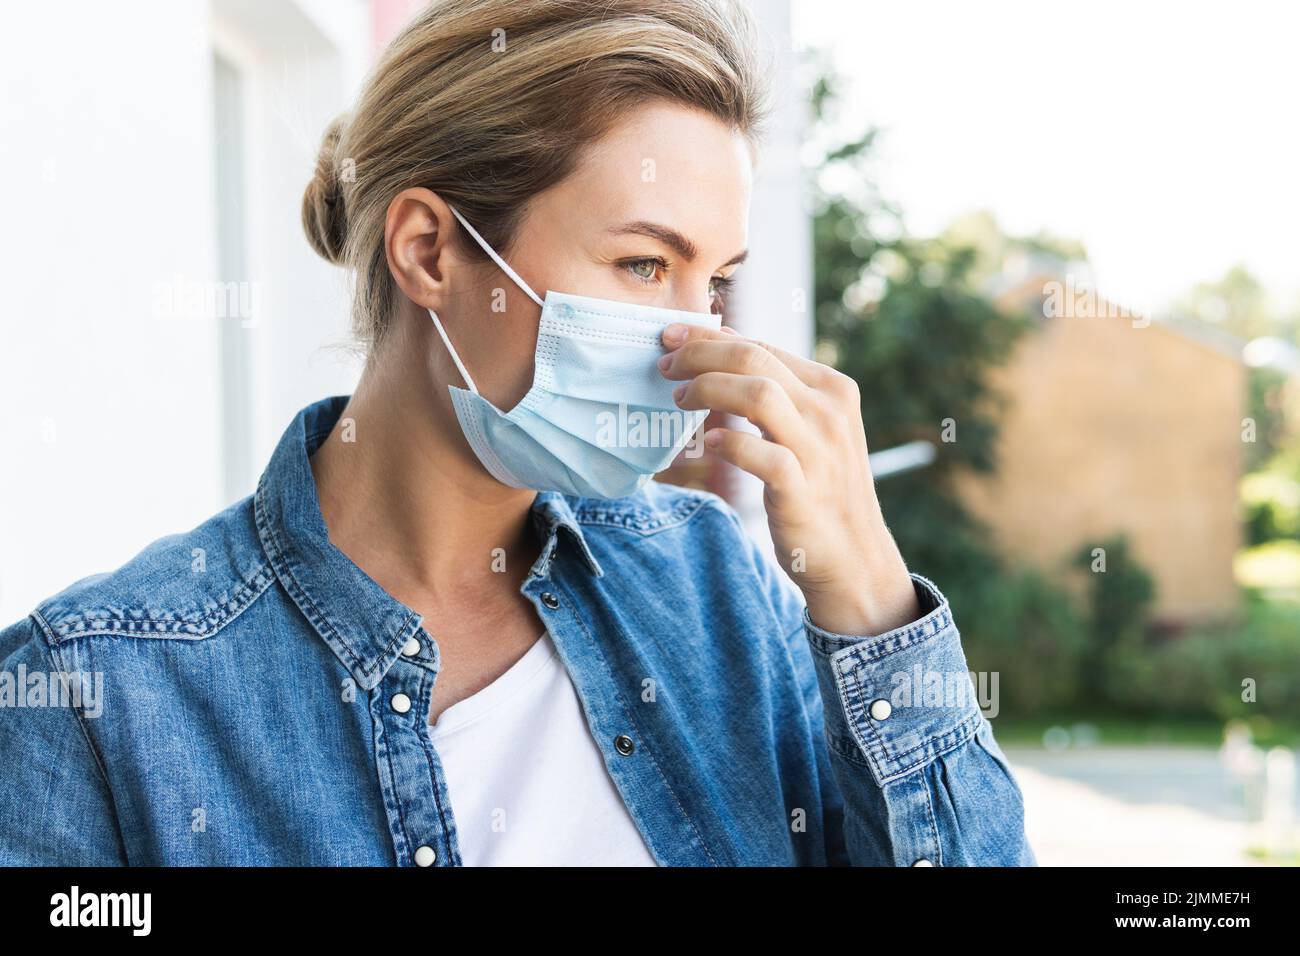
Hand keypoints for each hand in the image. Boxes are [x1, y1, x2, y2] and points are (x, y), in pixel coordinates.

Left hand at [658, 322, 919, 634]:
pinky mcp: (804, 491)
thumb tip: (723, 340)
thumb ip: (774, 386)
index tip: (671, 337)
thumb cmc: (821, 487)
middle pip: (754, 360)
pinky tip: (708, 442)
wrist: (855, 557)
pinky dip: (732, 444)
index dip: (710, 337)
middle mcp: (829, 412)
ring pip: (759, 396)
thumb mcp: (808, 427)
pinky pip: (765, 456)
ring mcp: (819, 451)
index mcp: (831, 388)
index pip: (762, 346)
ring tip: (679, 399)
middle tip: (664, 365)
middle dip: (700, 354)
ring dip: (709, 389)